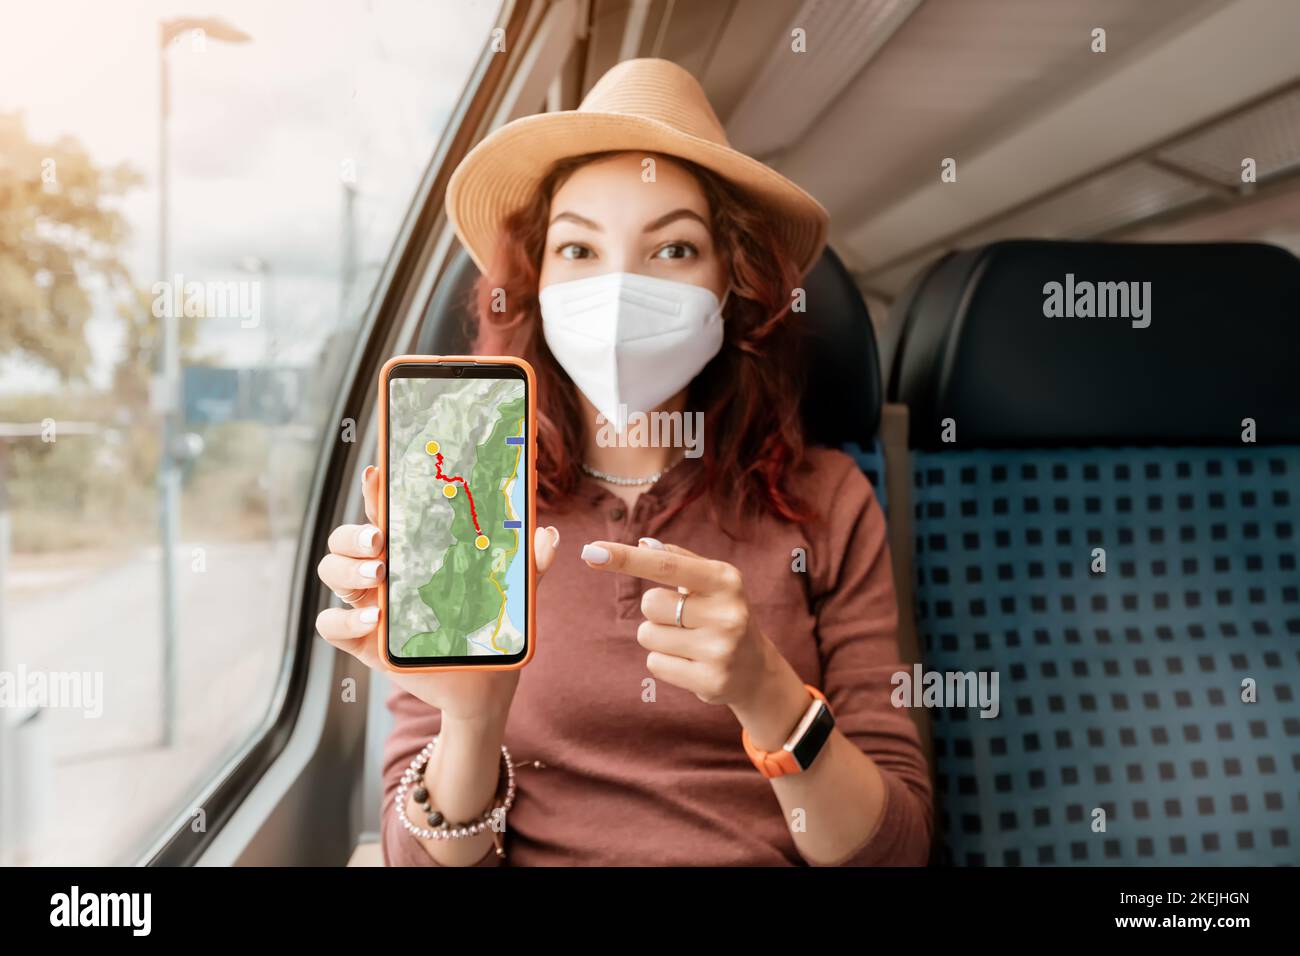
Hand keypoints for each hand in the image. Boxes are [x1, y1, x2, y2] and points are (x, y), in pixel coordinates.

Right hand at [315, 465, 558, 722]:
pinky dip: (345, 619)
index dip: (376, 491)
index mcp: (413, 552)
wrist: (483, 688)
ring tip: (380, 575)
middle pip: (345, 539)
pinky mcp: (363, 642)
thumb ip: (530, 564)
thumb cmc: (489, 630)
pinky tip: (374, 618)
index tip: (377, 472)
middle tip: (380, 540)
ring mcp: (369, 605)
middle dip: (353, 533)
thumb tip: (547, 532)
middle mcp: (384, 573)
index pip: (386, 513)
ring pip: (331, 571)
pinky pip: (330, 625)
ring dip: (348, 569)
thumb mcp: (513, 594)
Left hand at [579, 537, 788, 710]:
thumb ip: (676, 559)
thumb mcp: (710, 581)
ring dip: (658, 638)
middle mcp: (726, 613)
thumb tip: (642, 543)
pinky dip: (663, 662)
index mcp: (725, 579)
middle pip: (649, 604)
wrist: (755, 669)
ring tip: (688, 642)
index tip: (592, 551)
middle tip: (683, 619)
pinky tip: (690, 663)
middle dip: (656, 611)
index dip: (626, 558)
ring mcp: (720, 649)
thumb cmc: (720, 613)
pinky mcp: (710, 681)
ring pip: (648, 635)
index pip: (666, 565)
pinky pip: (654, 664)